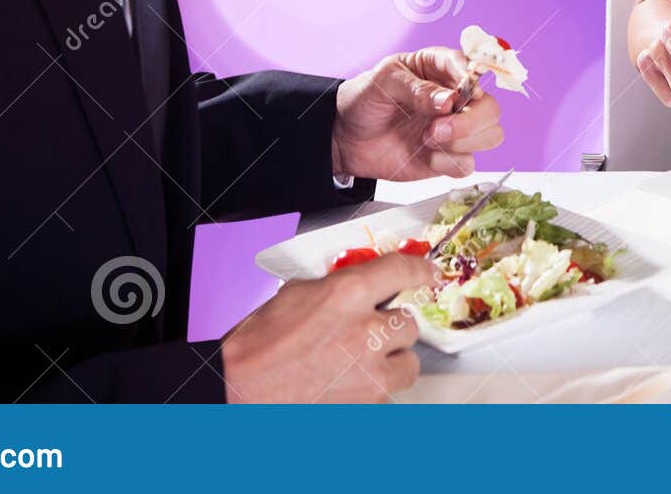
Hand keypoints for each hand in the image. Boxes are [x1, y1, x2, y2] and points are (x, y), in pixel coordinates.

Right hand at [220, 251, 434, 402]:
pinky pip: (388, 390)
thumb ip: (338, 288)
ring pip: (409, 362)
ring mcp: (369, 371)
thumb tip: (361, 287)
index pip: (401, 270)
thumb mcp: (298, 294)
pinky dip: (376, 386)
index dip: (421, 269)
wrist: (240, 390)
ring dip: (393, 359)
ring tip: (366, 360)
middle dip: (394, 326)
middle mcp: (366, 331)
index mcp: (348, 294)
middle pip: (410, 323)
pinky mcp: (366, 401)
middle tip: (372, 330)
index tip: (429, 272)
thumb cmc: (259, 343)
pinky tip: (351, 382)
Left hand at [331, 46, 503, 180]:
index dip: (471, 82)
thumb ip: (416, 89)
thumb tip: (449, 100)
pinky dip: (450, 163)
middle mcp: (455, 98)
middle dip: (471, 121)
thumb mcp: (383, 82)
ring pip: (490, 135)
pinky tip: (426, 156)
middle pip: (490, 108)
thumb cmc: (364, 100)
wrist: (344, 138)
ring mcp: (454, 129)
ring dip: (464, 141)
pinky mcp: (447, 156)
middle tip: (439, 128)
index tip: (458, 94)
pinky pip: (467, 164)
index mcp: (440, 68)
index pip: (471, 68)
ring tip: (428, 139)